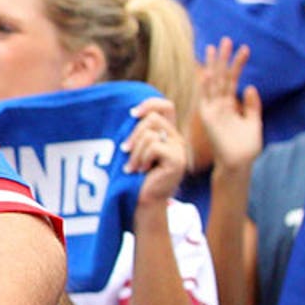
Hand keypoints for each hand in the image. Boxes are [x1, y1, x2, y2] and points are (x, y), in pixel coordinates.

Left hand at [125, 95, 188, 218]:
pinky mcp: (177, 160)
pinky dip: (141, 158)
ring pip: (150, 133)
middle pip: (153, 118)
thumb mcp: (136, 148)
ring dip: (135, 151)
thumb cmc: (137, 176)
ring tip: (133, 166)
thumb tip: (132, 112)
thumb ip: (139, 131)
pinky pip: (154, 147)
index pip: (165, 106)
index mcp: (168, 133)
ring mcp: (179, 149)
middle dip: (134, 134)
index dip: (149, 104)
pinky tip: (140, 171)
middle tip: (125, 150)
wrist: (145, 201)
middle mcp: (177, 138)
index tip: (132, 114)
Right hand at [196, 38, 262, 173]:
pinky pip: (207, 97)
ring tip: (216, 47)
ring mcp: (212, 109)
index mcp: (229, 105)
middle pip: (221, 76)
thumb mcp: (254, 122)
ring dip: (215, 65)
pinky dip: (207, 84)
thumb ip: (252, 105)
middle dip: (223, 58)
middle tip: (227, 39)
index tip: (244, 49)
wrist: (238, 164)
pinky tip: (210, 70)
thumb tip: (250, 87)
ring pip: (213, 82)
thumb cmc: (246, 147)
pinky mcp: (208, 116)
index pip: (233, 80)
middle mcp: (219, 104)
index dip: (238, 64)